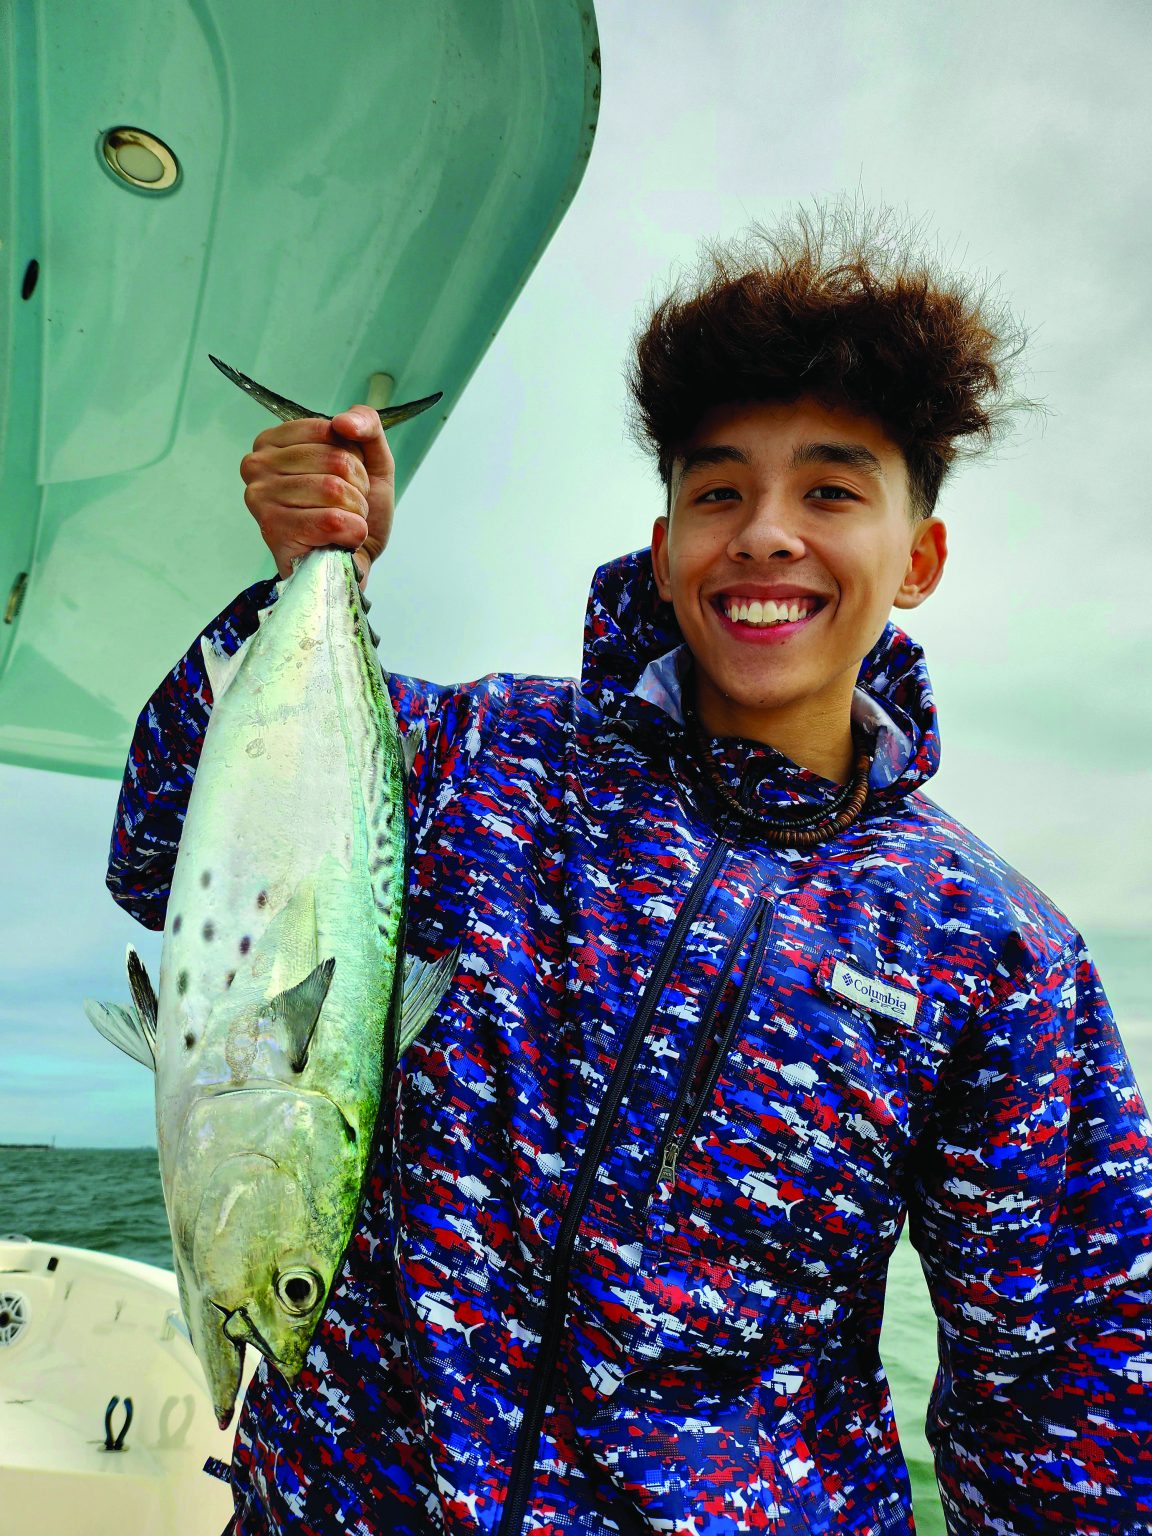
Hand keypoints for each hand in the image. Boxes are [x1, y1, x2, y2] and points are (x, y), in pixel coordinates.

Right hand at [239, 407, 394, 582]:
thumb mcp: (370, 458)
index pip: (329, 429)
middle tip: (346, 506)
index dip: (354, 457)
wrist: (354, 559)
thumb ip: (366, 424)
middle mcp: (256, 466)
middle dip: (357, 487)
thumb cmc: (354, 509)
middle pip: (335, 460)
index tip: (346, 477)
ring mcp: (259, 499)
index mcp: (273, 442)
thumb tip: (343, 421)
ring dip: (355, 511)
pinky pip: (332, 521)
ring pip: (334, 490)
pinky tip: (340, 539)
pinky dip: (352, 532)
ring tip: (343, 522)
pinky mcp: (273, 531)